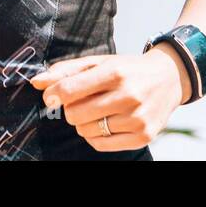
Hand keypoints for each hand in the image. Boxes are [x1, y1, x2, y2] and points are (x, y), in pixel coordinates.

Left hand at [28, 49, 188, 152]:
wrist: (169, 79)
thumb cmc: (127, 69)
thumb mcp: (99, 62)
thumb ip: (66, 71)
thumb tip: (36, 82)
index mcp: (115, 72)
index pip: (70, 89)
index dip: (53, 95)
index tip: (51, 97)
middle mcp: (128, 95)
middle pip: (75, 114)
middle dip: (70, 109)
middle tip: (80, 102)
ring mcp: (137, 118)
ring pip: (86, 131)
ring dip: (83, 123)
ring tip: (97, 110)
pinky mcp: (143, 136)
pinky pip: (101, 145)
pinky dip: (95, 136)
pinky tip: (105, 123)